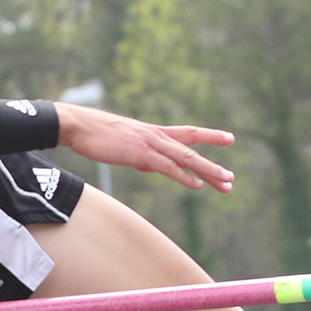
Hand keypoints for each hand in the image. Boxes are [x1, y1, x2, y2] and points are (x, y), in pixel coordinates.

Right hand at [54, 106, 234, 192]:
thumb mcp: (123, 146)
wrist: (79, 125)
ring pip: (186, 158)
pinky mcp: (140, 154)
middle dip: (213, 164)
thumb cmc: (96, 135)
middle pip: (192, 148)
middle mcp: (157, 136)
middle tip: (231, 178)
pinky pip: (168, 167)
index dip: (209, 136)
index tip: (229, 138)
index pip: (187, 133)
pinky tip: (198, 185)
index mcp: (153, 133)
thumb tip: (150, 166)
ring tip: (226, 182)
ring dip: (208, 171)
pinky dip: (184, 176)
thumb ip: (140, 156)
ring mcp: (150, 144)